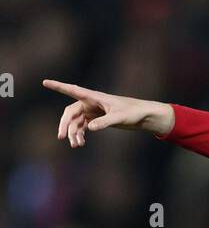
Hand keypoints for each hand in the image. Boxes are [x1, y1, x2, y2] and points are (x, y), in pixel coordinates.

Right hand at [42, 79, 173, 142]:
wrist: (144, 117)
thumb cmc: (133, 113)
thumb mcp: (119, 118)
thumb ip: (104, 122)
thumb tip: (89, 129)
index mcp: (95, 97)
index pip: (73, 90)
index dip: (58, 86)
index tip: (44, 82)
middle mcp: (91, 103)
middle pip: (71, 112)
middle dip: (65, 124)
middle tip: (61, 137)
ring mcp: (94, 111)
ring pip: (76, 121)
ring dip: (74, 133)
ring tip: (76, 145)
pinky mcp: (98, 119)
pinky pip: (83, 126)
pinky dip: (80, 134)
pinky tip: (80, 143)